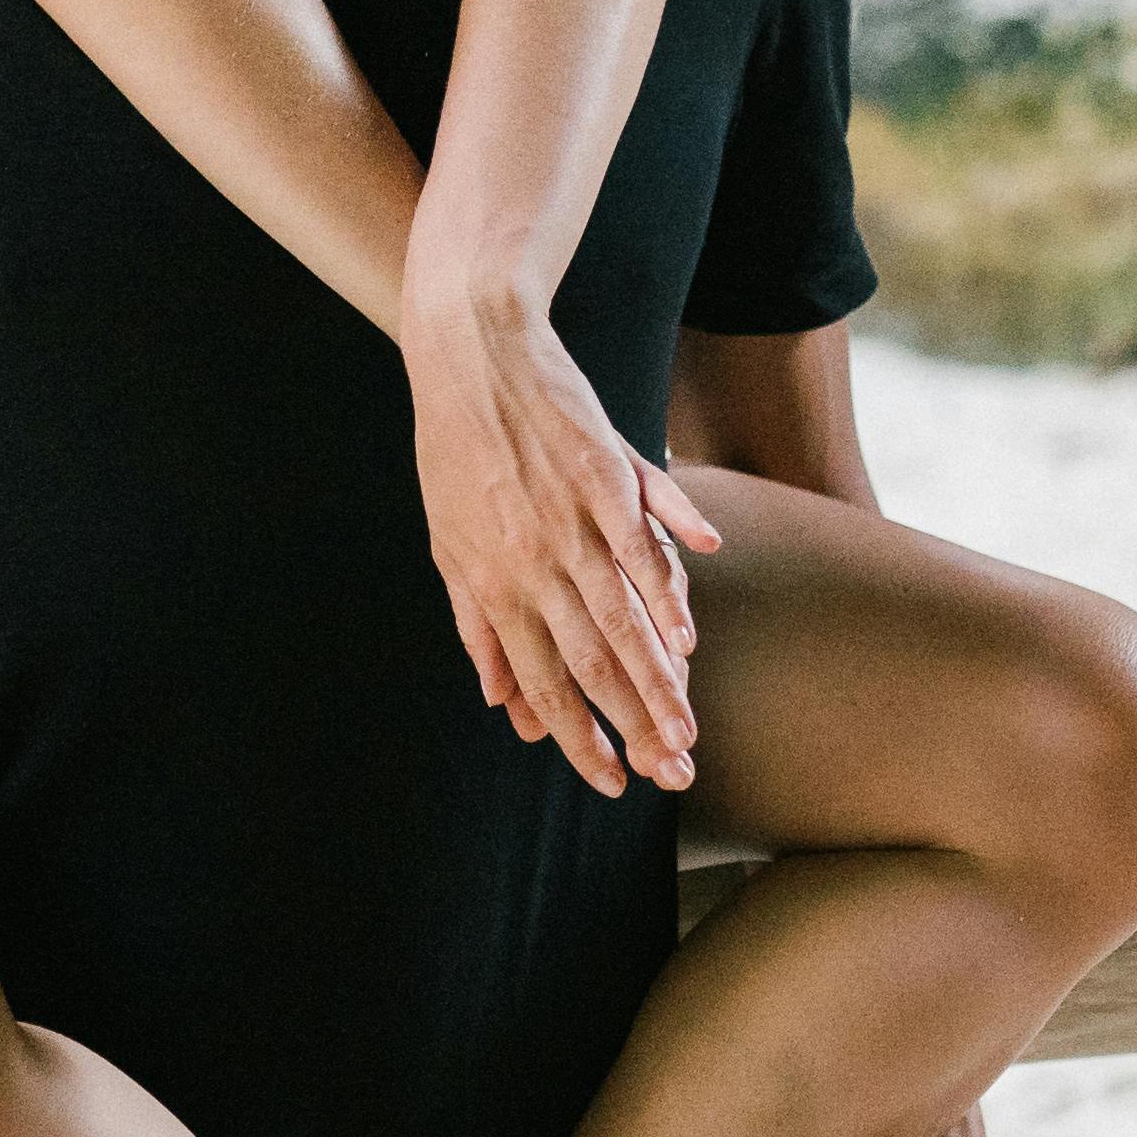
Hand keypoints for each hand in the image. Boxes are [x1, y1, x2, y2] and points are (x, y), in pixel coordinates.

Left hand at [407, 288, 721, 795]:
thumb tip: (501, 702)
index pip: (543, 683)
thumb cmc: (457, 456)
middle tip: (673, 773)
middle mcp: (530, 564)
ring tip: (687, 730)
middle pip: (590, 663)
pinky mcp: (604, 475)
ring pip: (620, 618)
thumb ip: (479, 626)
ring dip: (656, 681)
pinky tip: (687, 635)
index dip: (578, 738)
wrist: (471, 355)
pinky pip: (642, 545)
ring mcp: (569, 521)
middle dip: (633, 727)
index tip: (613, 781)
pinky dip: (666, 592)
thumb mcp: (449, 547)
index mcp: (491, 587)